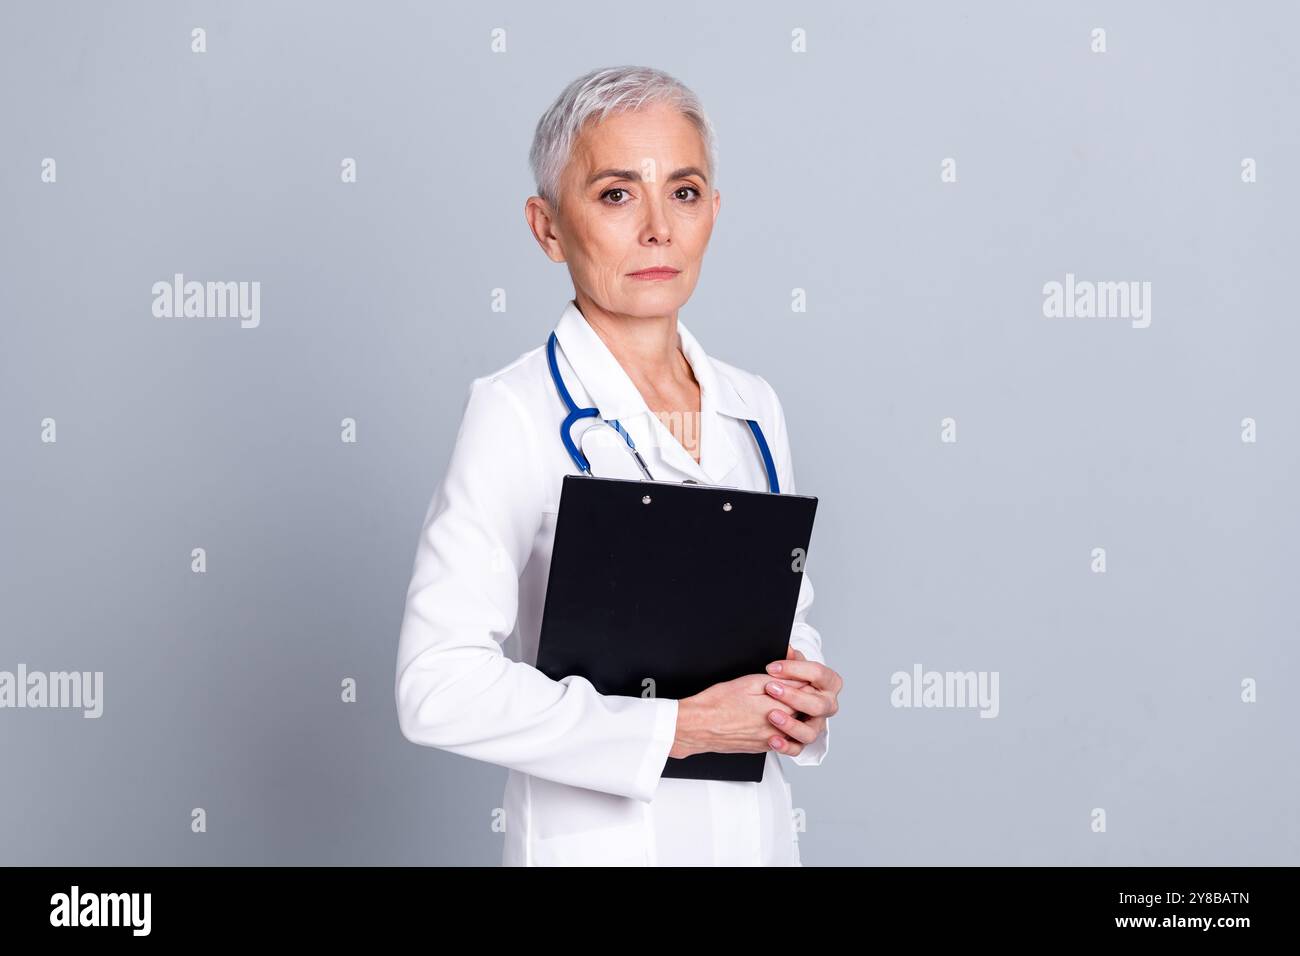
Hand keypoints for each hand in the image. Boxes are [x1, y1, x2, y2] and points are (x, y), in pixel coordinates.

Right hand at [670, 670, 803, 758]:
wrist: (698, 726)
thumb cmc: (718, 703)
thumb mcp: (750, 682)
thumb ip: (779, 682)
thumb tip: (798, 681)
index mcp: (778, 710)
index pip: (804, 697)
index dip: (804, 685)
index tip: (800, 678)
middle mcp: (777, 729)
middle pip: (803, 714)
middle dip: (802, 700)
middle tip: (795, 688)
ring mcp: (769, 741)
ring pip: (794, 730)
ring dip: (793, 716)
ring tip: (782, 703)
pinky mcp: (760, 748)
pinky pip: (781, 740)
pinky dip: (781, 729)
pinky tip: (771, 718)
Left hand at [761, 644, 840, 756]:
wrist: (791, 698)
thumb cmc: (795, 679)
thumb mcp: (795, 666)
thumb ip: (793, 659)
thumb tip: (787, 648)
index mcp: (830, 684)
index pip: (818, 674)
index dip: (795, 669)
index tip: (773, 667)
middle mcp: (827, 706)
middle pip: (819, 704)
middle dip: (794, 696)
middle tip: (772, 688)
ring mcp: (817, 725)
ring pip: (811, 731)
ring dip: (791, 724)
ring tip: (771, 715)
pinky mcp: (803, 740)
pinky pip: (797, 748)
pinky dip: (785, 746)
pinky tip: (772, 739)